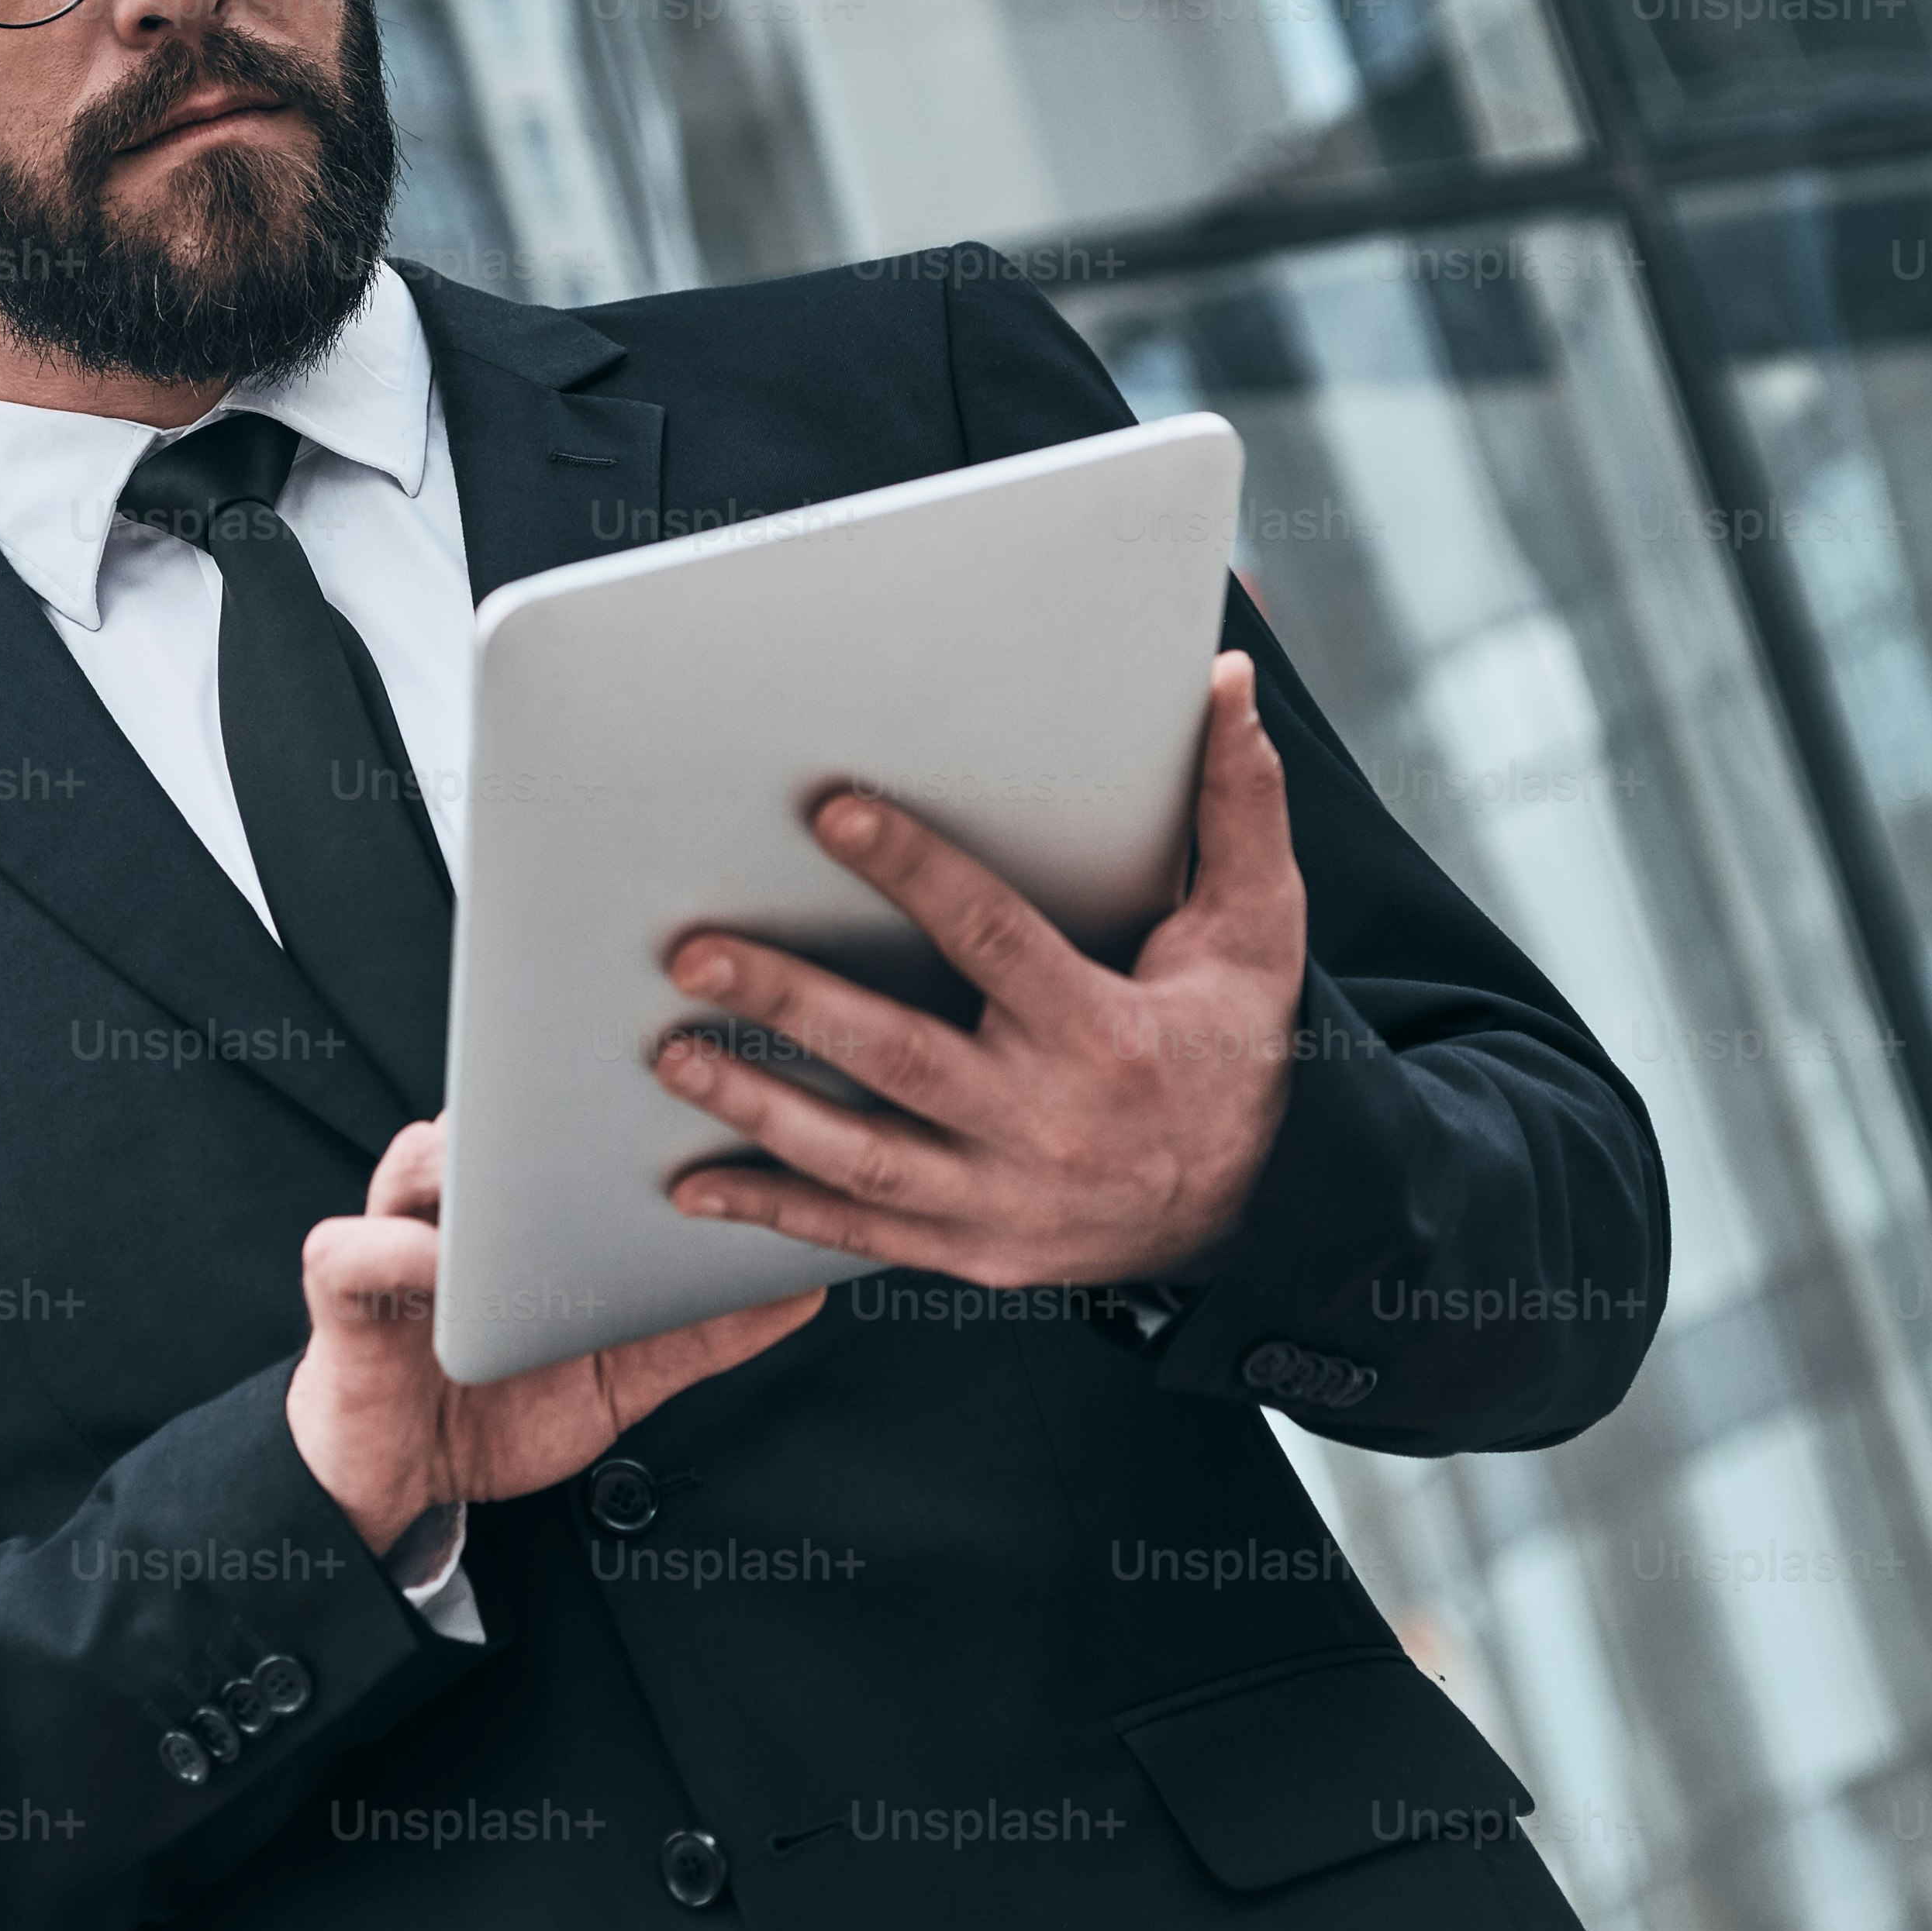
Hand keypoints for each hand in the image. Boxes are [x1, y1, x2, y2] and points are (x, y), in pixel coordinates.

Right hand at [287, 1114, 826, 1558]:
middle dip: (554, 1092)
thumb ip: (695, 1334)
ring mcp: (393, 1234)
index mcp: (523, 1202)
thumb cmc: (500, 1408)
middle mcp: (459, 1198)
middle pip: (499, 1114)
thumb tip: (800, 1289)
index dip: (623, 1088)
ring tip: (527, 1167)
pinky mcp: (343, 1290)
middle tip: (628, 1078)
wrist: (402, 1480)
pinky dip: (399, 1249)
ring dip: (475, 1156)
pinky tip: (444, 1261)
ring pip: (423, 1157)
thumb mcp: (617, 1377)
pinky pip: (357, 1251)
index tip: (696, 1070)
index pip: (568, 1118)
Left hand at [657, 649, 1305, 1288]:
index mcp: (1103, 1030)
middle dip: (790, 1003)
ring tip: (674, 1056)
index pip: (992, 939)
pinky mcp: (973, 1251)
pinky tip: (695, 1188)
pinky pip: (858, 1234)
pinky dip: (774, 1213)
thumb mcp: (1257, 931)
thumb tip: (1226, 679)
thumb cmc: (1232, 1048)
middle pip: (897, 1057)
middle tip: (695, 954)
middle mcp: (1045, 1123)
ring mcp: (1001, 1199)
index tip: (832, 813)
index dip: (912, 871)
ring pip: (859, 1157)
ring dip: (758, 1107)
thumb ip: (1238, 806)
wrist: (1251, 1211)